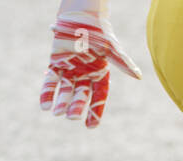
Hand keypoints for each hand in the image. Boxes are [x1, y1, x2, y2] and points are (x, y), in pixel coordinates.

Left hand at [39, 10, 141, 128]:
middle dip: (76, 106)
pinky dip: (47, 93)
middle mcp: (85, 74)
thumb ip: (123, 63)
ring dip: (61, 101)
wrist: (80, 13)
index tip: (90, 126)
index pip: (98, 95)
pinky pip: (51, 81)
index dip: (95, 110)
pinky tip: (44, 105)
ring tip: (57, 113)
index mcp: (99, 72)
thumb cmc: (99, 30)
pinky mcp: (56, 63)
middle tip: (71, 117)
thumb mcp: (111, 48)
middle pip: (81, 95)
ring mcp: (70, 69)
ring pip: (65, 90)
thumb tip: (138, 77)